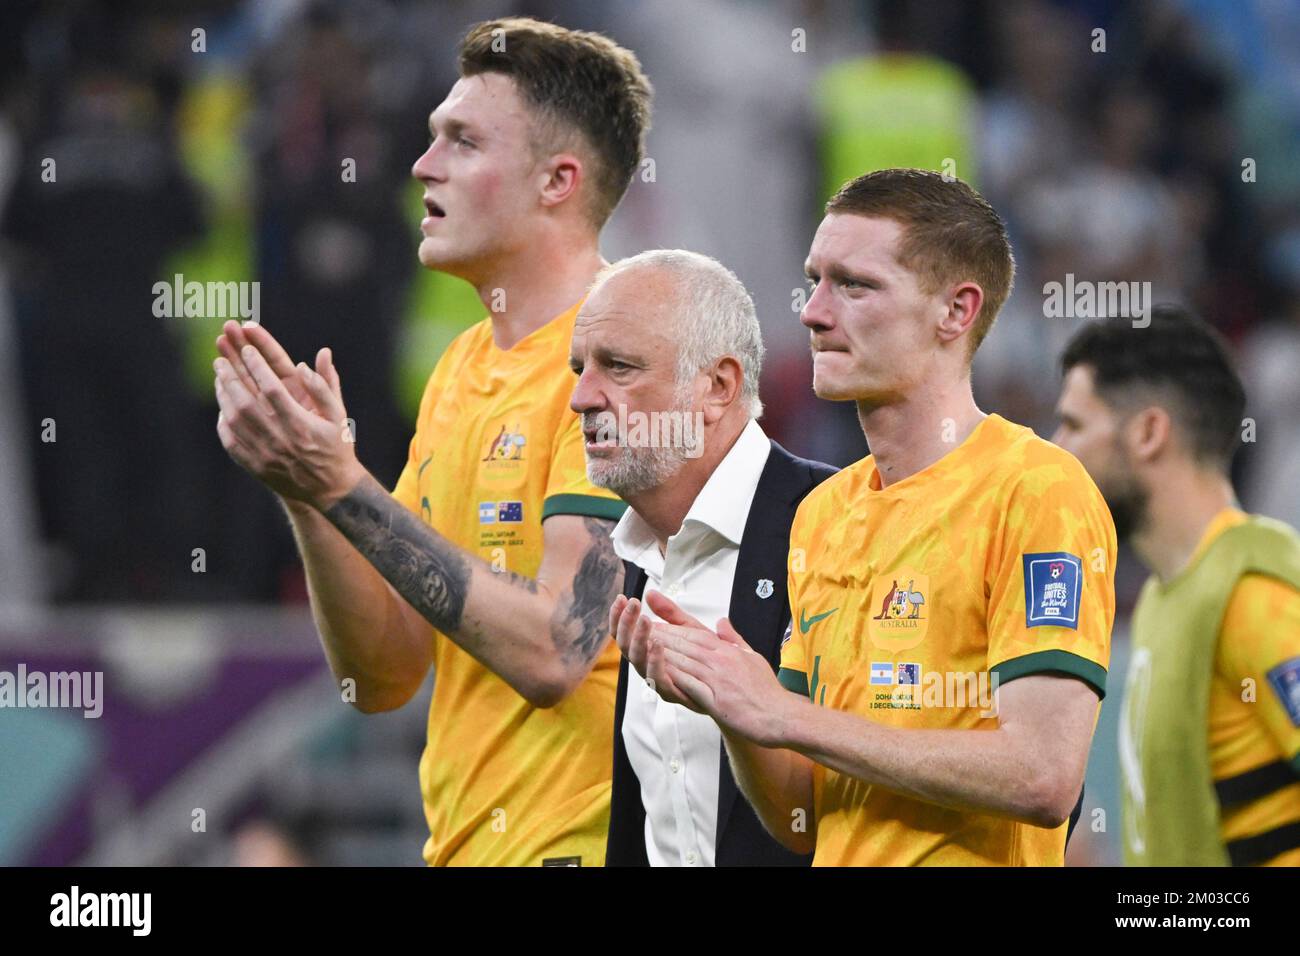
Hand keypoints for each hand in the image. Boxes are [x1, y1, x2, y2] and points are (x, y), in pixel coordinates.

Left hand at [213, 328, 364, 509]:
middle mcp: (280, 439)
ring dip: (223, 396)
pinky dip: (224, 423)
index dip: (257, 365)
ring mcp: (265, 454)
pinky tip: (224, 409)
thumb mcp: (339, 416)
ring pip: (234, 420)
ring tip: (219, 378)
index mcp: (300, 424)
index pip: (272, 388)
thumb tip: (303, 365)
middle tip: (220, 358)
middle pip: (246, 402)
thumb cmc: (336, 448)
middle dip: (231, 376)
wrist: (330, 490)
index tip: (247, 348)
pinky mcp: (255, 467)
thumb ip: (324, 388)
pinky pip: (231, 442)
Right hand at [609, 592, 704, 710]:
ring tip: (645, 620)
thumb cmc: (708, 660)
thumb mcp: (691, 629)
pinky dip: (654, 661)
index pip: (624, 632)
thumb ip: (670, 613)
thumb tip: (650, 593)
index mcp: (648, 649)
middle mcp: (647, 664)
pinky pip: (656, 678)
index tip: (622, 598)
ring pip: (636, 660)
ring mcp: (656, 679)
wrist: (732, 688)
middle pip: (624, 645)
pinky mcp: (670, 692)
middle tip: (633, 604)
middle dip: (625, 623)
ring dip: (638, 638)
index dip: (619, 616)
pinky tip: (657, 644)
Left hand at [645, 590, 794, 746]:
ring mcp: (719, 679)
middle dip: (660, 635)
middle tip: (638, 628)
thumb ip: (734, 639)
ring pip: (684, 661)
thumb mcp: (752, 657)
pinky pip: (690, 686)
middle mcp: (722, 659)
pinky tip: (657, 675)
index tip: (653, 623)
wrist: (782, 717)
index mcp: (728, 650)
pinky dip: (673, 678)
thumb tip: (721, 622)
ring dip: (661, 653)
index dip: (671, 628)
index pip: (695, 633)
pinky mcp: (718, 699)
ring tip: (640, 646)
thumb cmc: (768, 691)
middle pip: (685, 643)